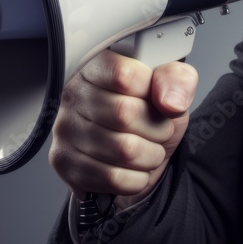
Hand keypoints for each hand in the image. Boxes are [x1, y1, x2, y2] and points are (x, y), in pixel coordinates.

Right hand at [48, 50, 197, 209]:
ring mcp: (65, 129)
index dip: (151, 91)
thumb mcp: (173, 88)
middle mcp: (73, 94)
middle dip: (157, 128)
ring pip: (123, 150)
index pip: (124, 75)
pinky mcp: (65, 162)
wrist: (138, 150)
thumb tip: (169, 103)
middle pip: (125, 114)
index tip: (156, 98)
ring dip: (150, 155)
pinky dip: (137, 178)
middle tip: (159, 129)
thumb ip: (178, 81)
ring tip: (148, 148)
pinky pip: (113, 178)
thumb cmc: (150, 112)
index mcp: (97, 65)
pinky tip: (134, 167)